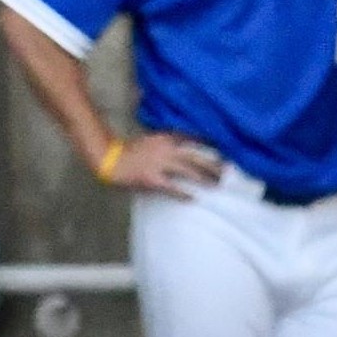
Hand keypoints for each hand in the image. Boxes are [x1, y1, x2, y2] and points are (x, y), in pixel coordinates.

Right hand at [100, 132, 221, 197]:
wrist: (109, 158)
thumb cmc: (131, 151)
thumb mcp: (152, 140)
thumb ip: (169, 143)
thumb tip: (189, 149)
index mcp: (165, 138)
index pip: (193, 139)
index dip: (210, 144)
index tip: (223, 150)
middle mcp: (165, 149)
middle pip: (196, 157)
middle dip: (213, 165)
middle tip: (227, 171)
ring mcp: (159, 164)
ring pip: (189, 171)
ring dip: (205, 179)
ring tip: (216, 185)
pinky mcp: (153, 179)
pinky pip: (173, 188)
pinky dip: (184, 193)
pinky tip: (193, 198)